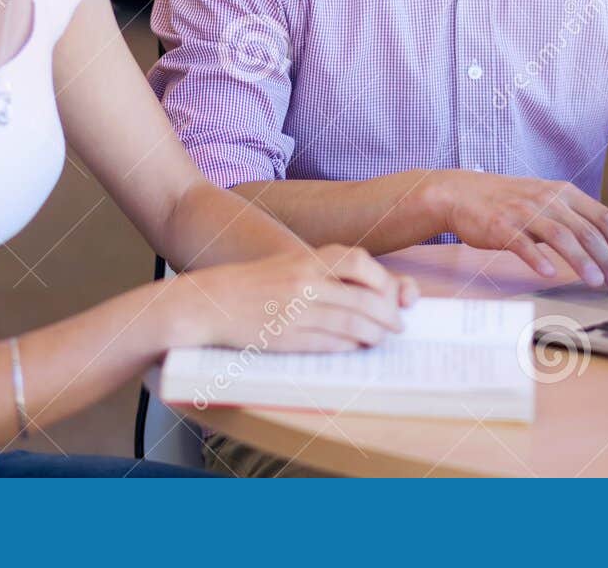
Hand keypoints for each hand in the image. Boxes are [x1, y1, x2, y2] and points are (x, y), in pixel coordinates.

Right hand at [167, 244, 419, 352]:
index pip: (359, 262)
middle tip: (397, 325)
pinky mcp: (286, 337)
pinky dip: (347, 346)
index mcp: (305, 259)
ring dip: (372, 334)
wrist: (210, 302)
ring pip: (349, 323)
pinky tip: (355, 347)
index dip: (382, 280)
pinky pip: (327, 343)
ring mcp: (295, 311)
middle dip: (386, 315)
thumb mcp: (288, 264)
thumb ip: (322, 271)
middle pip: (361, 298)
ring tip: (380, 339)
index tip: (391, 295)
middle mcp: (304, 282)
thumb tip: (364, 287)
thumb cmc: (253, 283)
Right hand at [425, 170, 607, 292]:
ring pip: (561, 237)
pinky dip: (538, 259)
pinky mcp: (501, 226)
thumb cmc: (509, 201)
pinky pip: (523, 244)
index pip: (603, 216)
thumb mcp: (546, 199)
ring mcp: (524, 212)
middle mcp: (548, 199)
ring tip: (596, 282)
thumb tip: (606, 247)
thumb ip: (572, 217)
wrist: (463, 193)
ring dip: (582, 262)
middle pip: (587, 230)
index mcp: (564, 192)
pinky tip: (549, 274)